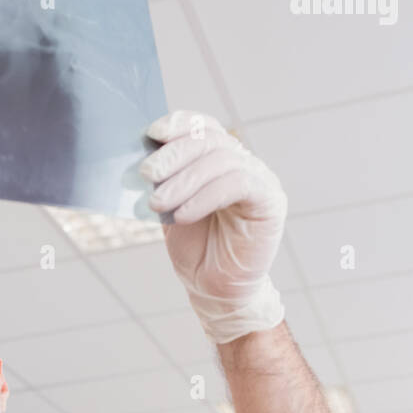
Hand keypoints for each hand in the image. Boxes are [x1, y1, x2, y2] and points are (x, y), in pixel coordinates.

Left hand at [139, 110, 286, 343]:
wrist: (213, 289)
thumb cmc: (193, 248)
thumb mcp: (169, 206)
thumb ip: (162, 179)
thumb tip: (141, 153)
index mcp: (218, 158)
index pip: (203, 127)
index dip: (179, 123)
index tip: (152, 133)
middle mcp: (242, 162)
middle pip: (210, 140)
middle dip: (174, 154)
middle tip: (146, 173)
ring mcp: (259, 179)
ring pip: (222, 160)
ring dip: (184, 180)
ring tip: (157, 203)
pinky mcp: (270, 200)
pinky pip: (238, 184)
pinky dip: (205, 196)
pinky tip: (181, 214)